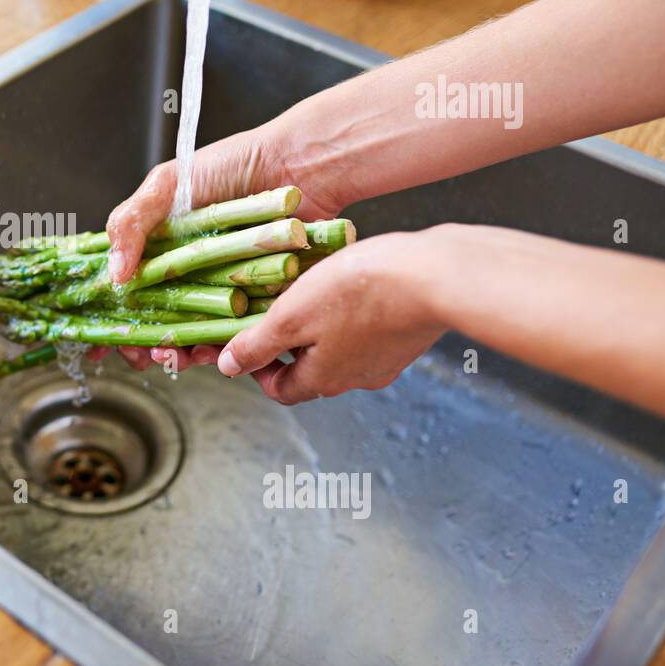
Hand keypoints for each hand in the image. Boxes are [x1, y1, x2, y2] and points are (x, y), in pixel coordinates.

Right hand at [91, 124, 350, 370]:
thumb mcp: (167, 185)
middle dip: (144, 343)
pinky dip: (219, 346)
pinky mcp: (255, 298)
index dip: (111, 316)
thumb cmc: (234, 163)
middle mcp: (188, 268)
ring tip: (175, 357)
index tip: (100, 340)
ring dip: (180, 351)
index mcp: (160, 244)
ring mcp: (221, 285)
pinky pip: (234, 331)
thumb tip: (113, 275)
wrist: (300, 164)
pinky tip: (209, 349)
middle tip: (140, 355)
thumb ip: (131, 224)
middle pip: (157, 318)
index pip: (126, 287)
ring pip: (193, 331)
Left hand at [129, 231, 445, 403]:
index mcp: (322, 380)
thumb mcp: (290, 316)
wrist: (435, 275)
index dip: (258, 368)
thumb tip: (229, 367)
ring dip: (320, 328)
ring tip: (312, 292)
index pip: (280, 390)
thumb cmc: (360, 292)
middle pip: (309, 371)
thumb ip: (257, 345)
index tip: (248, 341)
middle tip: (278, 309)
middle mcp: (355, 378)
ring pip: (339, 350)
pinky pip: (367, 332)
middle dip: (289, 345)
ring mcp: (385, 360)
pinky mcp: (406, 336)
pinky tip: (350, 286)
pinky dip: (350, 315)